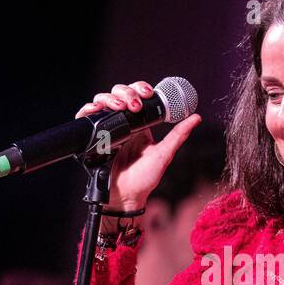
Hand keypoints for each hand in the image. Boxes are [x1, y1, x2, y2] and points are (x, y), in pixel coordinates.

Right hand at [75, 80, 202, 209]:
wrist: (126, 196)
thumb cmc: (145, 178)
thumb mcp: (164, 154)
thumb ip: (178, 135)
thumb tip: (196, 117)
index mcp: (139, 125)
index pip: (136, 96)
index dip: (139, 88)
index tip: (147, 93)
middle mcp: (123, 124)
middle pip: (119, 94)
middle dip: (126, 93)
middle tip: (135, 105)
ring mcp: (107, 129)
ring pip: (103, 101)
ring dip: (110, 99)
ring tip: (120, 108)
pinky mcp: (93, 137)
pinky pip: (87, 118)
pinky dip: (88, 109)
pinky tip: (96, 110)